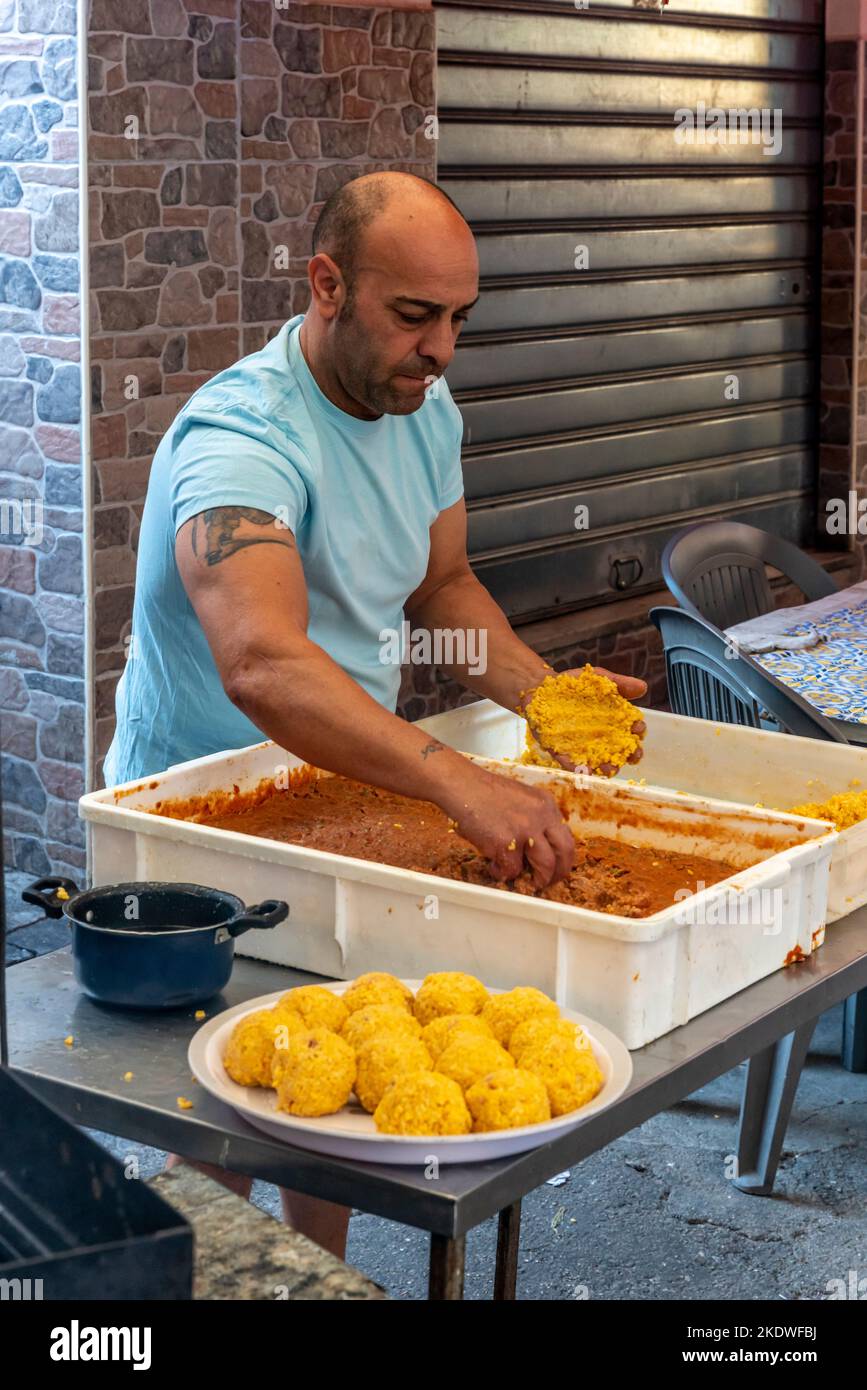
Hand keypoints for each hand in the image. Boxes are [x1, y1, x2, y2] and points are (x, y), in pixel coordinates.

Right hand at [441, 765, 574, 888]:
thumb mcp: (520, 799)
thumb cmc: (483, 792)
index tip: (556, 866)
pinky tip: (492, 865)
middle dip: (559, 872)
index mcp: (546, 804)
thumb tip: (536, 849)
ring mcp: (525, 829)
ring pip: (546, 866)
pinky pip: (512, 870)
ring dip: (539, 879)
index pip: (566, 835)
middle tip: (549, 881)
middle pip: (565, 851)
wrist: (460, 785)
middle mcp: (541, 816)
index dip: (562, 855)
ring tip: (528, 882)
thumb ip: (533, 819)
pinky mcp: (506, 843)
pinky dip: (502, 873)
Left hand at [527, 666, 647, 777]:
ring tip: (609, 769)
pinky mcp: (562, 752)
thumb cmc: (573, 684)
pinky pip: (572, 764)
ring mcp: (583, 747)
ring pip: (600, 763)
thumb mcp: (598, 679)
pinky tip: (583, 770)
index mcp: (614, 721)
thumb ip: (620, 683)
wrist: (541, 688)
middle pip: (622, 751)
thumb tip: (643, 687)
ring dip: (607, 768)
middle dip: (631, 755)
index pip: (632, 730)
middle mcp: (602, 738)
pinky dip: (578, 768)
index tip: (637, 728)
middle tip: (633, 755)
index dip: (638, 730)